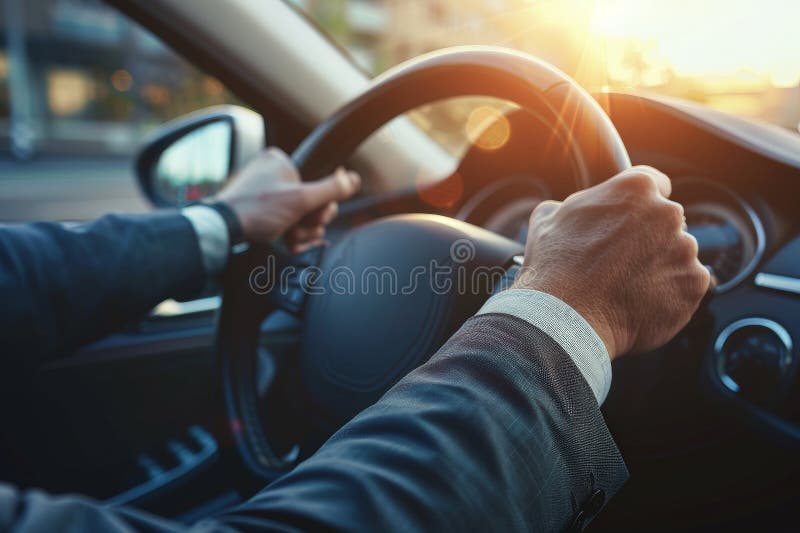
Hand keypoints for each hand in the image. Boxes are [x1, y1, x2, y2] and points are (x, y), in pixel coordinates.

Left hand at [215, 148, 360, 252]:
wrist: (221, 231)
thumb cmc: (256, 210)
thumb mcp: (301, 200)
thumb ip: (331, 189)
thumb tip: (353, 179)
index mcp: (280, 161)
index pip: (318, 182)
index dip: (320, 204)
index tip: (313, 216)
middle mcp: (272, 173)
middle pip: (310, 199)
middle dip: (310, 221)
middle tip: (299, 228)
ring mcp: (264, 192)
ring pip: (299, 214)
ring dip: (301, 231)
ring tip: (290, 238)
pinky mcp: (258, 210)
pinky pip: (284, 220)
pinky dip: (288, 233)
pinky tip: (287, 242)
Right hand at [512, 166, 710, 358]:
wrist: (567, 318)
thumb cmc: (555, 268)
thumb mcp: (547, 218)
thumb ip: (573, 205)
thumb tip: (573, 210)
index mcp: (635, 188)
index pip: (655, 183)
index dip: (640, 204)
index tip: (632, 218)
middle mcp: (667, 213)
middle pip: (667, 221)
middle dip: (648, 238)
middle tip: (620, 260)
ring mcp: (685, 249)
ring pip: (677, 254)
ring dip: (658, 266)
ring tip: (625, 286)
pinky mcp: (694, 284)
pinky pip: (686, 285)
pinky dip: (668, 293)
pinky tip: (639, 302)